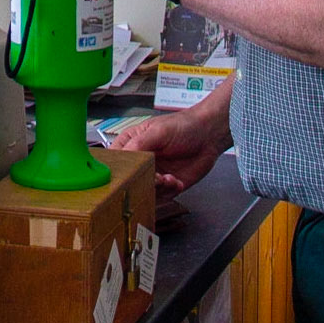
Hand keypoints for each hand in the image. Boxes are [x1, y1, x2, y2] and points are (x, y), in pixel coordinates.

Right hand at [112, 107, 228, 194]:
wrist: (209, 135)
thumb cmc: (183, 126)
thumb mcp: (158, 131)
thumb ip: (139, 144)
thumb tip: (123, 156)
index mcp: (130, 144)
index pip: (114, 161)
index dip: (119, 171)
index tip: (129, 175)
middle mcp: (139, 161)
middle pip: (128, 180)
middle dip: (142, 182)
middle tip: (156, 178)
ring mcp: (152, 174)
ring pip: (144, 191)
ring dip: (158, 188)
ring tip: (169, 178)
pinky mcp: (166, 185)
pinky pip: (161, 197)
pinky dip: (169, 192)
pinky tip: (176, 180)